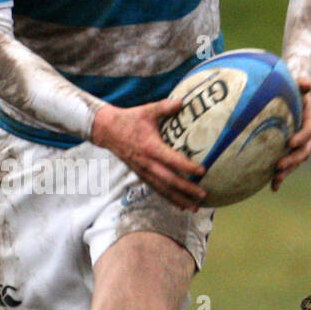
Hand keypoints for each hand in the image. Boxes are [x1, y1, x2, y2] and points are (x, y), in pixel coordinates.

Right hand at [91, 99, 207, 211]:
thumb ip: (165, 107)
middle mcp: (147, 163)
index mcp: (151, 147)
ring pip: (163, 189)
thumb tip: (183, 101)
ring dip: (179, 199)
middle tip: (203, 195)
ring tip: (194, 208)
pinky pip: (156, 189)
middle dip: (187, 189)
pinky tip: (180, 205)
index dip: (187, 166)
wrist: (107, 131)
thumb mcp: (147, 111)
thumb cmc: (130, 119)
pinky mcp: (141, 175)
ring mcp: (143, 171)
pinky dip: (169, 198)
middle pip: (169, 180)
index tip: (202, 170)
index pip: (172, 159)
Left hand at [272, 75, 310, 191]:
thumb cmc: (291, 89)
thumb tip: (305, 83)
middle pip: (303, 151)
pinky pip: (286, 166)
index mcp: (309, 120)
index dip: (302, 136)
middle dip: (292, 160)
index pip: (309, 129)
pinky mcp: (289, 152)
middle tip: (279, 165)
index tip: (291, 142)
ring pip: (296, 162)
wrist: (290, 98)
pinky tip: (273, 188)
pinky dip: (280, 177)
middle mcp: (306, 136)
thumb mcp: (296, 84)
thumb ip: (301, 83)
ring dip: (287, 171)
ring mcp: (298, 146)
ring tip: (276, 179)